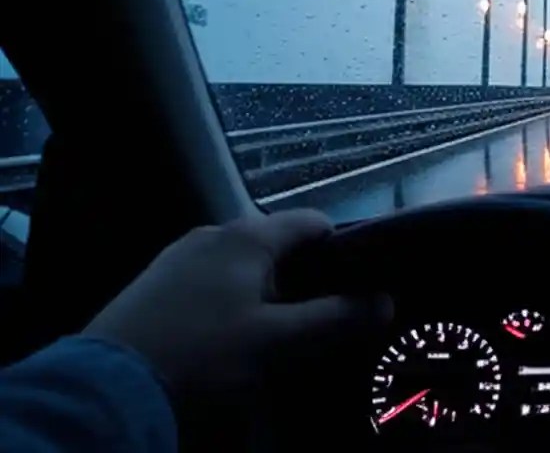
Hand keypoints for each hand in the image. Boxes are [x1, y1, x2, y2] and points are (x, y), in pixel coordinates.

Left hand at [85, 209, 391, 404]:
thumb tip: (386, 301)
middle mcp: (214, 232)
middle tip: (321, 319)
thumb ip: (336, 319)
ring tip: (277, 334)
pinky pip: (212, 280)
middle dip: (305, 277)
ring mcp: (179, 255)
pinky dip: (232, 300)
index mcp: (248, 236)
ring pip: (244, 264)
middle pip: (279, 244)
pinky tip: (230, 336)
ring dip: (267, 292)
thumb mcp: (278, 342)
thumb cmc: (203, 353)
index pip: (315, 223)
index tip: (358, 287)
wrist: (107, 384)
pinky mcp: (155, 282)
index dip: (344, 251)